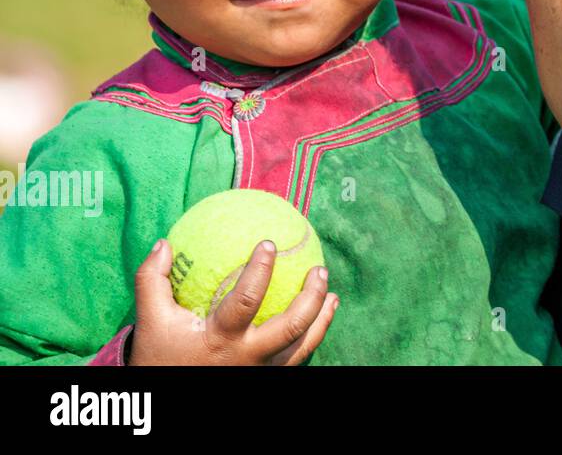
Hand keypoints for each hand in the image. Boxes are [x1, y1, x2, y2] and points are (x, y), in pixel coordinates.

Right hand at [128, 238, 337, 364]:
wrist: (164, 395)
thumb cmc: (160, 355)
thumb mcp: (151, 321)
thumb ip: (153, 281)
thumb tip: (164, 244)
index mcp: (221, 338)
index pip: (247, 301)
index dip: (260, 271)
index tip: (268, 244)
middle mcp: (247, 356)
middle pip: (292, 327)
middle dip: (311, 297)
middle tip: (320, 270)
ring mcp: (260, 370)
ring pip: (302, 346)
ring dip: (322, 319)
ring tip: (333, 295)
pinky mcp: (266, 377)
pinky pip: (297, 358)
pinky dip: (313, 337)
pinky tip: (320, 318)